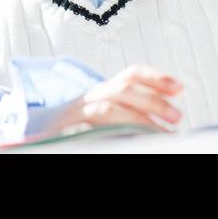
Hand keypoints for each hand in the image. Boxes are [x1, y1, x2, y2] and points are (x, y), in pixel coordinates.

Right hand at [40, 64, 183, 136]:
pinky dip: (112, 136)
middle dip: (152, 100)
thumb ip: (130, 109)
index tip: (180, 88)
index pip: (130, 75)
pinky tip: (130, 143)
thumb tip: (169, 114)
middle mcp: (88, 99)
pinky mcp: (65, 134)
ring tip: (161, 135)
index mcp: (102, 91)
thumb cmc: (79, 128)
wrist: (36, 136)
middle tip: (176, 116)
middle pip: (121, 90)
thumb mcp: (106, 113)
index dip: (156, 78)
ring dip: (137, 121)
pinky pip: (91, 134)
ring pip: (106, 112)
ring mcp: (75, 117)